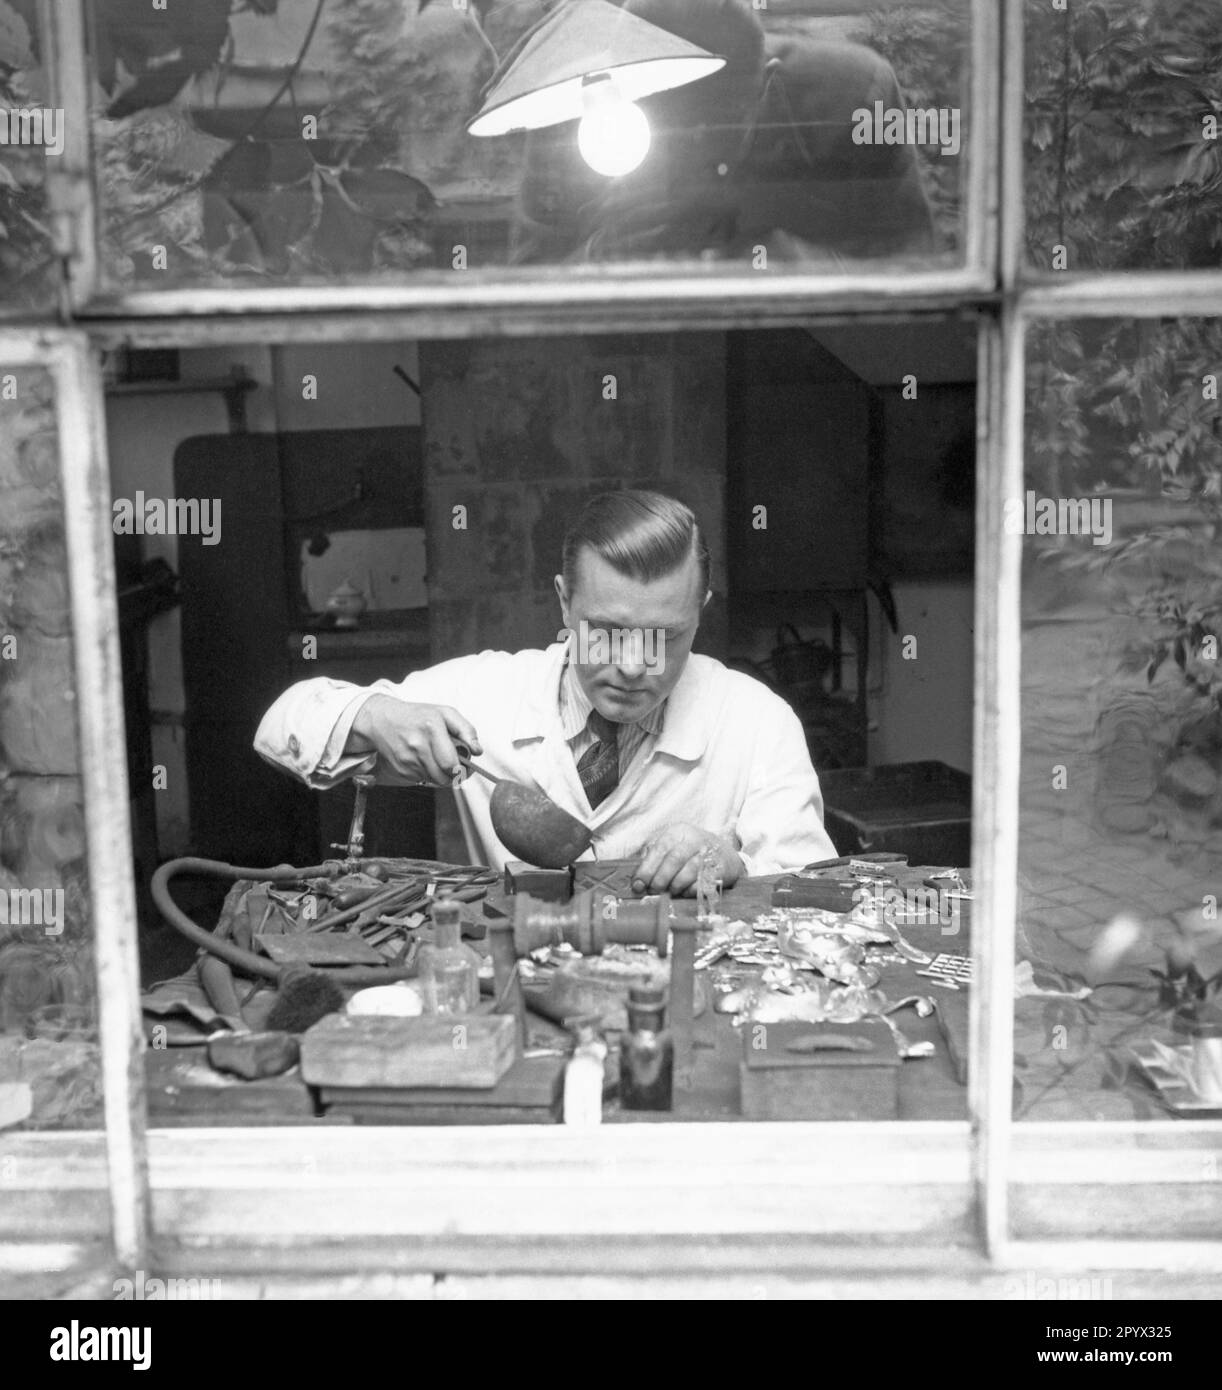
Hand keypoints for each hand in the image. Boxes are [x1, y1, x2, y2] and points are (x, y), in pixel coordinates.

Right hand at [347, 695, 481, 786]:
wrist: (382, 720)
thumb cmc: (417, 716)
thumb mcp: (444, 713)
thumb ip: (466, 730)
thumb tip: (477, 750)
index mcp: (431, 728)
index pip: (451, 764)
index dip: (461, 770)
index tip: (465, 767)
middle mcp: (417, 745)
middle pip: (443, 777)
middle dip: (452, 775)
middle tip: (454, 766)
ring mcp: (407, 759)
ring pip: (434, 781)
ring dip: (440, 774)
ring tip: (436, 759)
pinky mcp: (400, 769)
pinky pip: (421, 780)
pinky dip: (426, 773)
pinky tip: (422, 759)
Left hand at [631, 824, 743, 897]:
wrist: (724, 854)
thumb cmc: (690, 853)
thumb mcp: (672, 847)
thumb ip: (654, 859)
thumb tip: (638, 880)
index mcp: (678, 832)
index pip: (659, 849)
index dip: (646, 869)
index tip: (638, 885)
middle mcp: (694, 839)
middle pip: (674, 859)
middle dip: (660, 879)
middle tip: (654, 891)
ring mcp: (710, 853)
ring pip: (689, 870)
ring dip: (676, 885)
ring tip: (671, 891)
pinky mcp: (720, 868)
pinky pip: (703, 882)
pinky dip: (691, 890)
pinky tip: (685, 892)